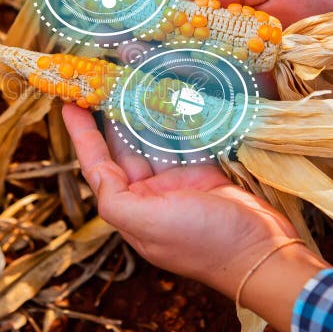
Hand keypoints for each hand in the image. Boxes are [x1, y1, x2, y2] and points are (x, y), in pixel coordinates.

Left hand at [63, 103, 325, 331]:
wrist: (263, 253)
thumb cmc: (203, 242)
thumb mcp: (147, 225)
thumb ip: (115, 200)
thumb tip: (96, 173)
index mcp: (132, 210)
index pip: (98, 165)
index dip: (82, 134)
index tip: (68, 103)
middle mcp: (151, 195)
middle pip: (125, 147)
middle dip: (114, 115)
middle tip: (104, 80)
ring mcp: (179, 183)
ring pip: (156, 138)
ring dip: (146, 111)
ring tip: (135, 79)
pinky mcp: (207, 172)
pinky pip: (186, 138)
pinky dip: (179, 118)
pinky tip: (172, 95)